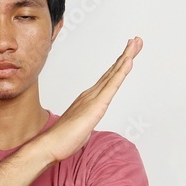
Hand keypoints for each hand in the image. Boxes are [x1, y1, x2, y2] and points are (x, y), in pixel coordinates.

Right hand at [30, 37, 142, 162]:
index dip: (118, 65)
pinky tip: (129, 61)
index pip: (108, 79)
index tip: (128, 53)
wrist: (49, 145)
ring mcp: (93, 98)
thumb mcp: (81, 129)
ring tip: (135, 43)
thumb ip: (86, 122)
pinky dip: (121, 72)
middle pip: (112, 71)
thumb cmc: (62, 140)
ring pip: (114, 73)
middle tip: (136, 40)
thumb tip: (88, 123)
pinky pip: (112, 86)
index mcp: (89, 99)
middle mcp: (91, 94)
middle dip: (126, 54)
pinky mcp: (96, 106)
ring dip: (126, 57)